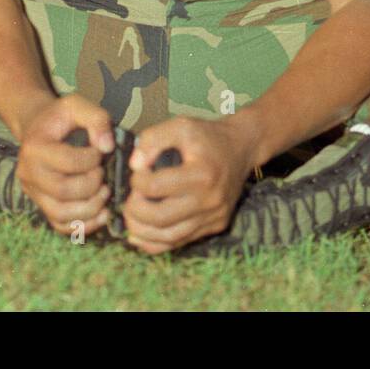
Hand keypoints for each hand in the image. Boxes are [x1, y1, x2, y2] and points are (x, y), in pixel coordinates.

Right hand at [15, 93, 114, 237]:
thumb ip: (96, 119)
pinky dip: (84, 225)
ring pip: (62, 215)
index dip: (92, 159)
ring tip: (105, 192)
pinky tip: (102, 212)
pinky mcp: (42, 206)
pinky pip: (61, 226)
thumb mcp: (76, 104)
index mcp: (35, 148)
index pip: (68, 161)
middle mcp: (29, 174)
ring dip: (91, 208)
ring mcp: (34, 194)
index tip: (100, 152)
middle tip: (103, 173)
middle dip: (92, 184)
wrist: (38, 129)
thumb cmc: (59, 118)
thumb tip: (108, 147)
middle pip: (63, 191)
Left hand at [122, 115, 256, 255]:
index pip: (157, 186)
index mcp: (201, 173)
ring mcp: (214, 216)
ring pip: (170, 237)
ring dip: (142, 231)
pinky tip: (140, 236)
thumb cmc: (208, 136)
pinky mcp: (215, 226)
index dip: (137, 181)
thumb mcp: (180, 125)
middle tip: (128, 201)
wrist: (242, 148)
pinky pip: (181, 242)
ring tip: (130, 218)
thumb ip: (152, 139)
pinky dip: (156, 243)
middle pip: (161, 218)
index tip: (137, 173)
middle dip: (135, 212)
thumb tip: (134, 165)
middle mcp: (210, 199)